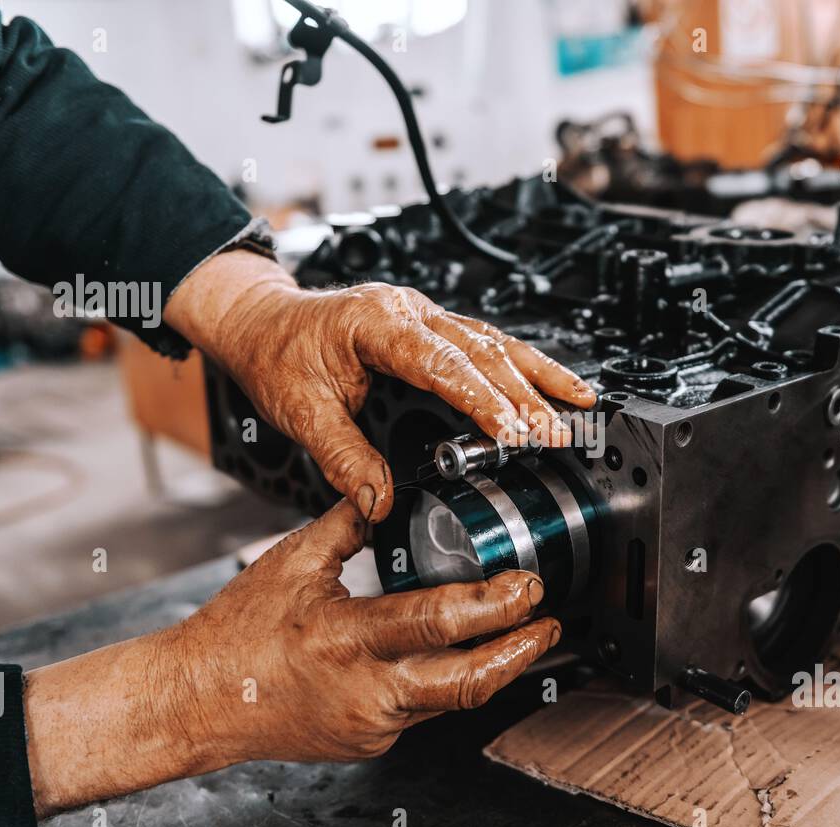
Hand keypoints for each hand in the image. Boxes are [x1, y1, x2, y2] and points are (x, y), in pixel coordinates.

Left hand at [165, 251, 597, 521]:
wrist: (261, 321)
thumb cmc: (276, 353)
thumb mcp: (300, 409)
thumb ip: (342, 457)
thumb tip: (379, 502)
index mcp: (375, 322)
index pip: (441, 361)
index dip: (482, 398)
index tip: (513, 432)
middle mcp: (408, 312)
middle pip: (481, 350)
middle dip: (524, 395)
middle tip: (556, 434)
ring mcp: (424, 316)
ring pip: (494, 342)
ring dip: (537, 376)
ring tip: (578, 406)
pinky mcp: (432, 328)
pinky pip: (487, 344)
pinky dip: (524, 367)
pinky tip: (555, 385)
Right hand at [187, 500, 558, 762]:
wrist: (199, 701)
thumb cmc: (237, 634)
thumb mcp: (291, 563)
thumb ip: (347, 523)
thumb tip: (384, 490)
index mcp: (345, 637)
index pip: (437, 623)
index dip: (493, 607)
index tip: (527, 587)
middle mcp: (366, 689)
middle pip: (466, 682)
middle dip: (519, 651)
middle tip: (550, 622)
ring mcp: (372, 723)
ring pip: (452, 699)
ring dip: (496, 669)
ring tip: (527, 639)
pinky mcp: (371, 741)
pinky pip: (423, 711)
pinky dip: (449, 683)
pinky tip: (464, 659)